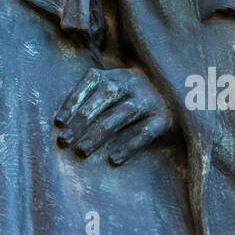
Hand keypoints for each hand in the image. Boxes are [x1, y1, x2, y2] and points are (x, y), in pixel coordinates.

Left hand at [54, 68, 173, 165]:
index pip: (91, 82)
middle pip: (105, 98)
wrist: (176, 98)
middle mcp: (134, 83)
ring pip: (122, 115)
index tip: (58, 122)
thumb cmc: (133, 97)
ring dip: (99, 134)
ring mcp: (149, 100)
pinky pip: (145, 133)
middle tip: (65, 140)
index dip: (73, 101)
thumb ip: (92, 96)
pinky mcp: (163, 119)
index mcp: (117, 74)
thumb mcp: (115, 87)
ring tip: (81, 151)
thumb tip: (62, 121)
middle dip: (82, 120)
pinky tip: (113, 160)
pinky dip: (129, 146)